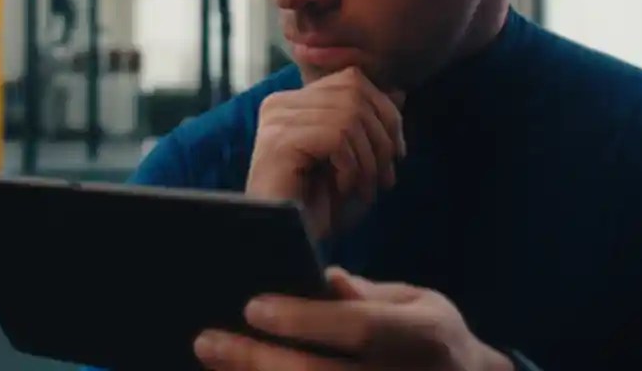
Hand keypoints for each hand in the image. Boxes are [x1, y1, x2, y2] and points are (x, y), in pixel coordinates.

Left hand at [194, 268, 513, 370]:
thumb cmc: (434, 337)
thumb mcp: (418, 302)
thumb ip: (370, 295)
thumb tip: (326, 278)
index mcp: (422, 337)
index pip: (357, 328)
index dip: (304, 319)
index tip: (253, 306)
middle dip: (259, 359)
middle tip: (208, 340)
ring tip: (214, 361)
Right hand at [246, 67, 404, 239]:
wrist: (286, 242)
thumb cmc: (318, 206)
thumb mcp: (354, 160)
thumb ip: (371, 124)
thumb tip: (399, 92)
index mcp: (293, 102)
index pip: (352, 80)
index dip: (385, 113)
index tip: (395, 154)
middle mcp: (280, 104)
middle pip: (354, 93)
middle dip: (382, 137)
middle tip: (385, 178)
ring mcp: (276, 121)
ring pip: (349, 116)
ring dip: (369, 159)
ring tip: (365, 189)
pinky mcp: (280, 142)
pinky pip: (337, 137)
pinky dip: (352, 167)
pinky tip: (343, 189)